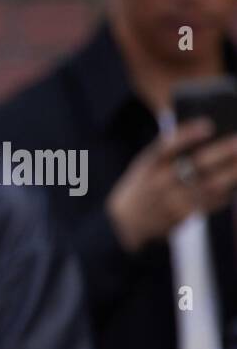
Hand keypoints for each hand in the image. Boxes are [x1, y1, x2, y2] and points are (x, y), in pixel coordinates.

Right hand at [108, 118, 236, 251]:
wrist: (123, 223)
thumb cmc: (142, 185)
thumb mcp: (144, 164)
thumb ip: (166, 149)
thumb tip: (204, 131)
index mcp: (148, 165)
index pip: (167, 147)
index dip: (187, 135)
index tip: (208, 125)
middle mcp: (158, 183)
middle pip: (195, 165)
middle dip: (222, 153)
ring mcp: (169, 202)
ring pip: (208, 186)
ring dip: (231, 174)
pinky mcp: (180, 217)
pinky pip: (209, 204)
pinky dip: (225, 194)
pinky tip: (235, 185)